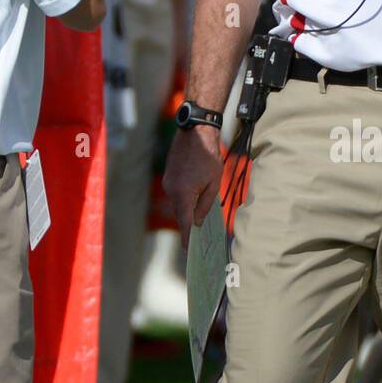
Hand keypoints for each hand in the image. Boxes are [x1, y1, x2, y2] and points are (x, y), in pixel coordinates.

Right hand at [164, 125, 223, 249]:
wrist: (195, 132)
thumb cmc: (208, 156)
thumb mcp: (213, 183)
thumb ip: (205, 204)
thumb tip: (197, 221)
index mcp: (183, 194)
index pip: (185, 222)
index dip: (187, 237)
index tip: (188, 250)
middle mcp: (171, 190)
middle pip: (180, 214)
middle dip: (188, 225)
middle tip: (196, 238)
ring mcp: (168, 183)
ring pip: (178, 204)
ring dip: (186, 210)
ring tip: (197, 220)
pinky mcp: (168, 176)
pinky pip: (176, 194)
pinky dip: (184, 199)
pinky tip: (193, 200)